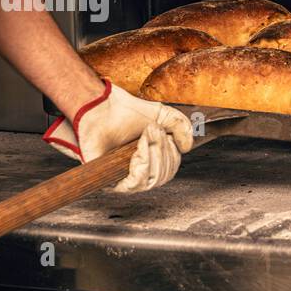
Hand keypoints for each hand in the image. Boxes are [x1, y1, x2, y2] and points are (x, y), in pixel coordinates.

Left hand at [43, 81, 193, 192]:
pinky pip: (137, 182)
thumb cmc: (126, 112)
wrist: (103, 108)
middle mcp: (137, 172)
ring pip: (153, 180)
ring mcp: (125, 178)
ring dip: (155, 155)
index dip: (173, 153)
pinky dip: (144, 163)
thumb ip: (182, 127)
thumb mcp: (164, 115)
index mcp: (150, 159)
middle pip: (164, 176)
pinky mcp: (112, 182)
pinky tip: (140, 147)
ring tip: (146, 136)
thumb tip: (186, 148)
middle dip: (163, 151)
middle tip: (154, 131)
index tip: (166, 133)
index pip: (170, 169)